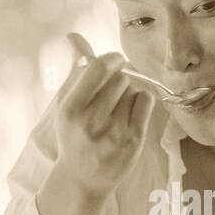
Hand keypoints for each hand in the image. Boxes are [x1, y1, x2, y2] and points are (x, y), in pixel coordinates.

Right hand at [51, 33, 153, 200]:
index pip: (99, 67)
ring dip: (129, 93)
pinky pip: (146, 101)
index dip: (112, 59)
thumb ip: (76, 69)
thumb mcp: (67, 102)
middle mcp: (90, 122)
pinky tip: (130, 115)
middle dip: (120, 79)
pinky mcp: (133, 141)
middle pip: (120, 77)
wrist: (83, 178)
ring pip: (134, 89)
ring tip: (117, 110)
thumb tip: (72, 36)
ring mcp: (113, 134)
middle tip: (113, 93)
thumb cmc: (75, 133)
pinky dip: (142, 103)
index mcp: (70, 110)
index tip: (115, 61)